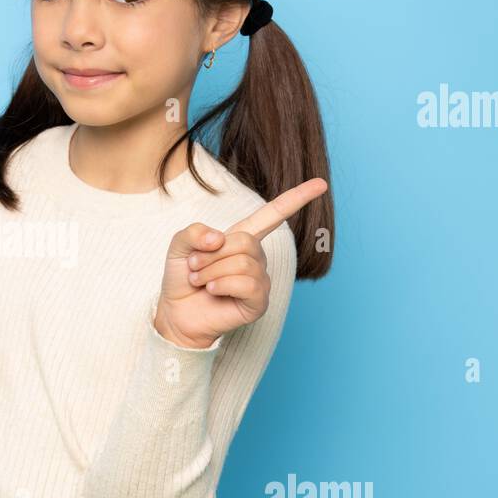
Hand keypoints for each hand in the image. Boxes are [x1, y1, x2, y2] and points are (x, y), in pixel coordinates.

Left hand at [154, 178, 328, 348]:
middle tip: (194, 266)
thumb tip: (220, 238)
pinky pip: (247, 284)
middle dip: (211, 254)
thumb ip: (194, 232)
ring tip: (200, 280)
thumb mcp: (180, 246)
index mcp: (244, 238)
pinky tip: (212, 291)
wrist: (176, 313)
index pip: (274, 215)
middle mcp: (257, 257)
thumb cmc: (182, 278)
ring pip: (243, 264)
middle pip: (245, 242)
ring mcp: (260, 281)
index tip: (321, 184)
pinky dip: (222, 285)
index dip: (297, 199)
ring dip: (211, 271)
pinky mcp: (259, 302)